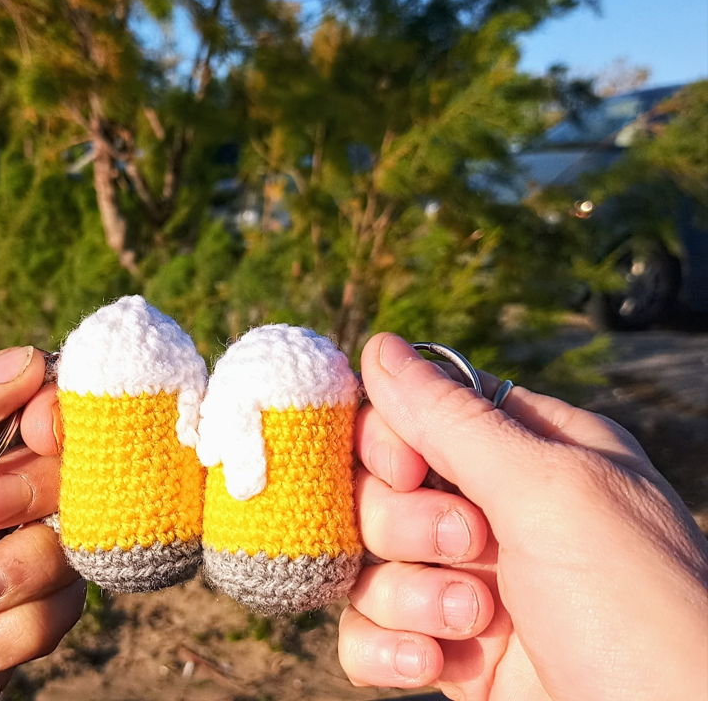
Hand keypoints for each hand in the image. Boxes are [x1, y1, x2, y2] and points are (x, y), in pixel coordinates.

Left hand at [0, 347, 83, 700]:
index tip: (39, 431)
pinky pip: (62, 611)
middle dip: (39, 487)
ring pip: (73, 536)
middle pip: (64, 461)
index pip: (24, 395)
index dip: (51, 405)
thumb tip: (25, 359)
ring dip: (29, 568)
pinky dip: (24, 631)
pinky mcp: (7, 630)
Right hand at [338, 333, 707, 700]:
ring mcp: (471, 585)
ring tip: (474, 620)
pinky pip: (370, 631)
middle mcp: (499, 512)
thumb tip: (379, 344)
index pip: (419, 410)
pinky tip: (435, 664)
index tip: (406, 469)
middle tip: (471, 548)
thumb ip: (454, 418)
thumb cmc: (639, 610)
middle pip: (382, 486)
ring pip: (372, 560)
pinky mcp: (454, 654)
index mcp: (533, 452)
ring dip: (406, 594)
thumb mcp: (551, 493)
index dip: (392, 436)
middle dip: (407, 522)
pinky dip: (387, 648)